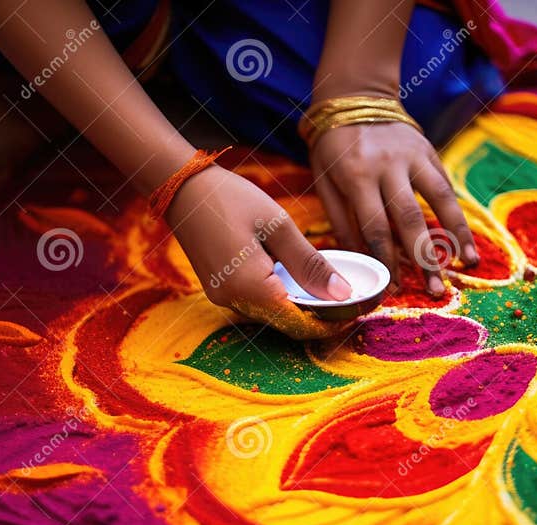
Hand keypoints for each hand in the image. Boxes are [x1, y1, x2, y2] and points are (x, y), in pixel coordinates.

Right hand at [166, 166, 352, 338]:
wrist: (181, 188)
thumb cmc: (230, 198)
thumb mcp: (278, 226)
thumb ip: (310, 264)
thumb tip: (343, 295)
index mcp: (249, 288)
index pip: (298, 323)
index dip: (328, 323)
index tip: (354, 312)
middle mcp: (233, 301)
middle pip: (285, 324)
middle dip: (317, 317)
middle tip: (346, 299)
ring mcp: (222, 298)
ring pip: (271, 316)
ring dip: (299, 308)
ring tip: (326, 288)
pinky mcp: (219, 290)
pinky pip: (257, 303)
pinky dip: (280, 297)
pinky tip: (295, 279)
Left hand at [309, 122, 478, 295]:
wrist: (354, 95)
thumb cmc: (332, 147)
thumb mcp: (325, 182)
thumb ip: (344, 221)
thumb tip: (363, 262)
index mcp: (356, 175)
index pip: (375, 227)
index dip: (387, 261)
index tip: (394, 289)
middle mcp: (388, 165)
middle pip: (410, 219)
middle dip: (425, 259)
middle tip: (435, 291)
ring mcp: (413, 155)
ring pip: (440, 199)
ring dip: (456, 234)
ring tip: (470, 264)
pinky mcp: (429, 150)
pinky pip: (445, 186)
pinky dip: (457, 214)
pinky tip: (466, 238)